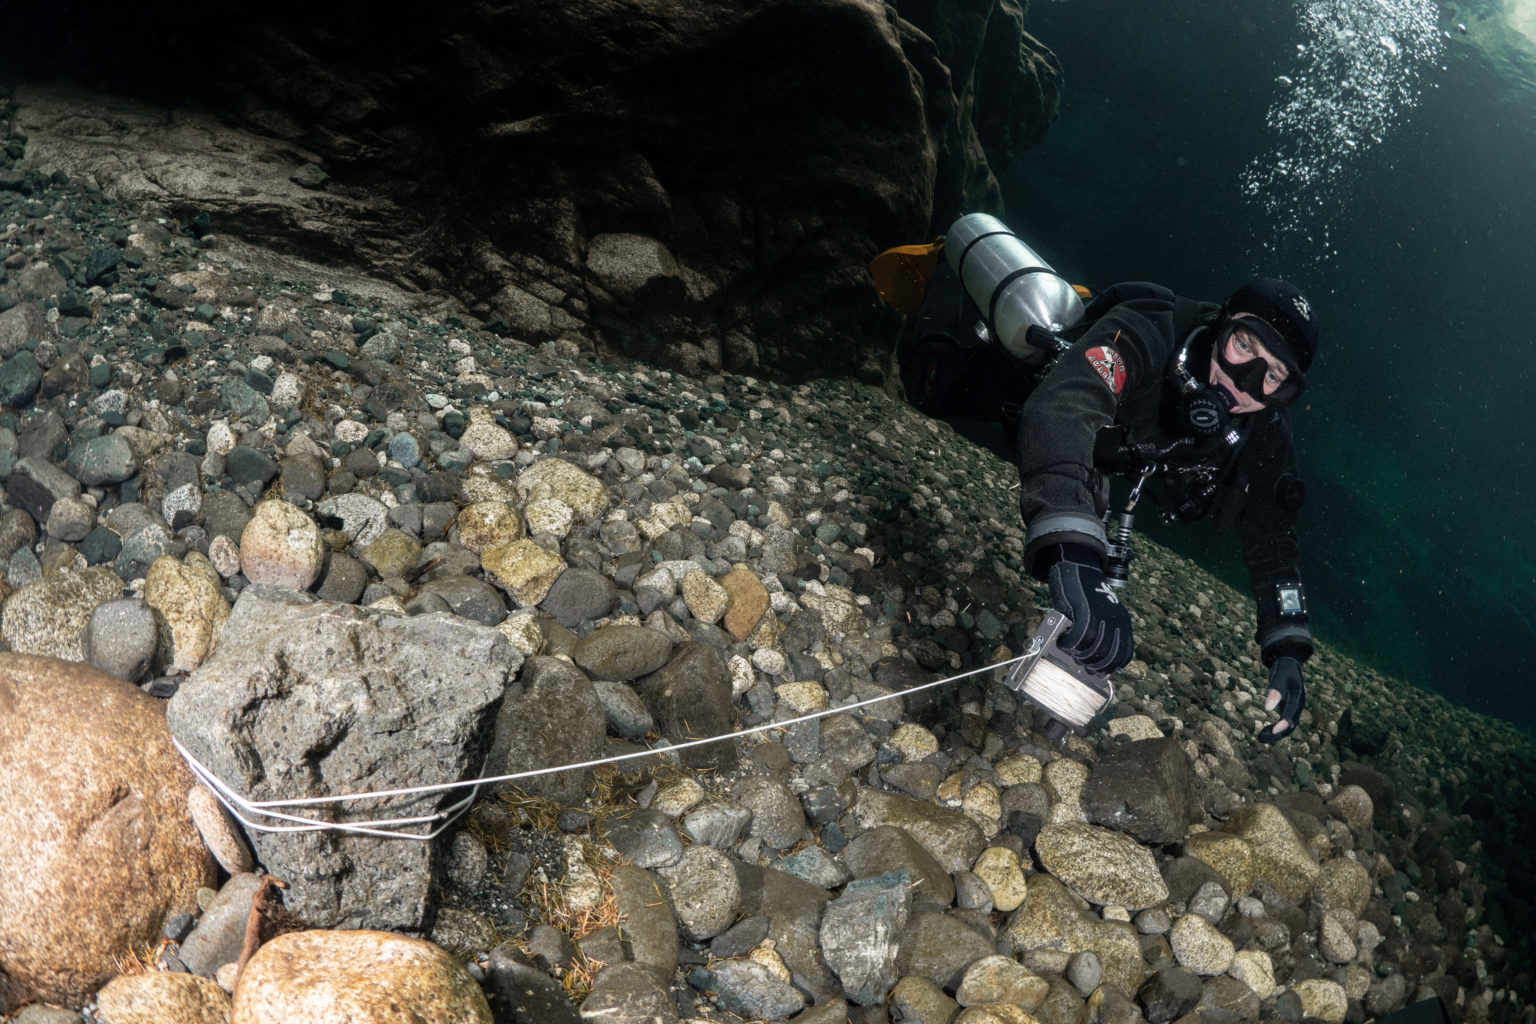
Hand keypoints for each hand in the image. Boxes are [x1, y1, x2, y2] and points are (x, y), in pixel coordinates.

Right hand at [1047, 553, 1133, 673]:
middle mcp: (1116, 621)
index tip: (1096, 671)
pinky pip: (1080, 636)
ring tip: (1070, 649)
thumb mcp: (1102, 614)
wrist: (1079, 567)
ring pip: (1093, 649)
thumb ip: (1102, 633)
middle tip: (1079, 661)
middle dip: (1092, 665)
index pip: (1124, 656)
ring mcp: (1102, 615)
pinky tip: (1062, 640)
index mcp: (1123, 623)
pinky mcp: (1085, 610)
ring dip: (1079, 655)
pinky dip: (1069, 643)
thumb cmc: (1087, 595)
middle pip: (1108, 656)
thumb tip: (1093, 658)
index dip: (1109, 667)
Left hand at [1258, 656, 1304, 742]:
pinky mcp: (1289, 709)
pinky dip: (1275, 729)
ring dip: (1276, 734)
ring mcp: (1295, 708)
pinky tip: (1263, 732)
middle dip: (1278, 732)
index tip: (1273, 731)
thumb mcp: (1279, 676)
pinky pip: (1284, 723)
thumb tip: (1267, 709)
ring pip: (1289, 726)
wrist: (1290, 665)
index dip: (1284, 721)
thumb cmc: (1284, 669)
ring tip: (1260, 738)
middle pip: (1292, 723)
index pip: (1292, 711)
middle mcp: (1298, 704)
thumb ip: (1275, 691)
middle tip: (1261, 738)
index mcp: (1298, 695)